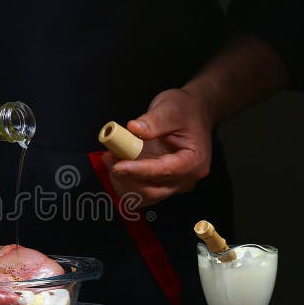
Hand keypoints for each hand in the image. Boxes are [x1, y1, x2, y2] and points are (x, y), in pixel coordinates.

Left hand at [102, 88, 214, 206]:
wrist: (193, 113)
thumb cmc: (186, 110)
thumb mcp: (170, 108)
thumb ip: (153, 121)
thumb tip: (133, 128)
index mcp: (194, 161)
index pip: (164, 171)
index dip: (138, 171)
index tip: (118, 166)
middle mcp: (186, 178)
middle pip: (152, 191)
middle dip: (126, 178)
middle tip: (110, 157)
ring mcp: (174, 184)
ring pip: (143, 196)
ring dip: (122, 182)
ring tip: (111, 157)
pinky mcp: (161, 184)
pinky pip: (140, 192)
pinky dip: (124, 182)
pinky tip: (116, 164)